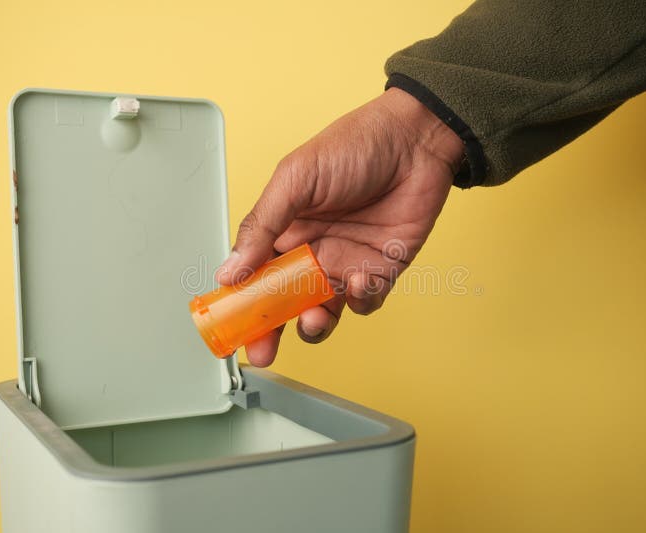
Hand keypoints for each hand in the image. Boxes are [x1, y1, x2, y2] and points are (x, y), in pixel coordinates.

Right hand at [216, 88, 463, 365]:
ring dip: (315, 324)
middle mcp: (313, 251)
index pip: (255, 277)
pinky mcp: (382, 269)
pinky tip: (358, 279)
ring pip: (323, 312)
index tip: (230, 329)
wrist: (416, 140)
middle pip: (284, 304)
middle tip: (263, 349)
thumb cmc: (355, 145)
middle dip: (271, 332)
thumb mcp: (295, 179)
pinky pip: (365, 301)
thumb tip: (229, 271)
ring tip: (313, 317)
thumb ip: (262, 227)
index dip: (242, 305)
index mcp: (285, 230)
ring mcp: (346, 262)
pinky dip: (359, 299)